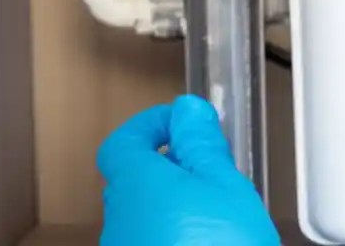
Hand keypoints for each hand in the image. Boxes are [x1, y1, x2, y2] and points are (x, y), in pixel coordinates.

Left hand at [98, 95, 279, 245]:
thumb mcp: (226, 186)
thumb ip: (202, 144)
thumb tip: (188, 111)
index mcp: (136, 185)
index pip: (122, 142)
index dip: (151, 126)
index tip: (183, 123)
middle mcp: (118, 220)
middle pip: (132, 178)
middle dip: (169, 165)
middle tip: (210, 165)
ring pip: (142, 213)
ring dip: (172, 201)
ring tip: (217, 210)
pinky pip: (147, 241)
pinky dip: (172, 231)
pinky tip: (207, 241)